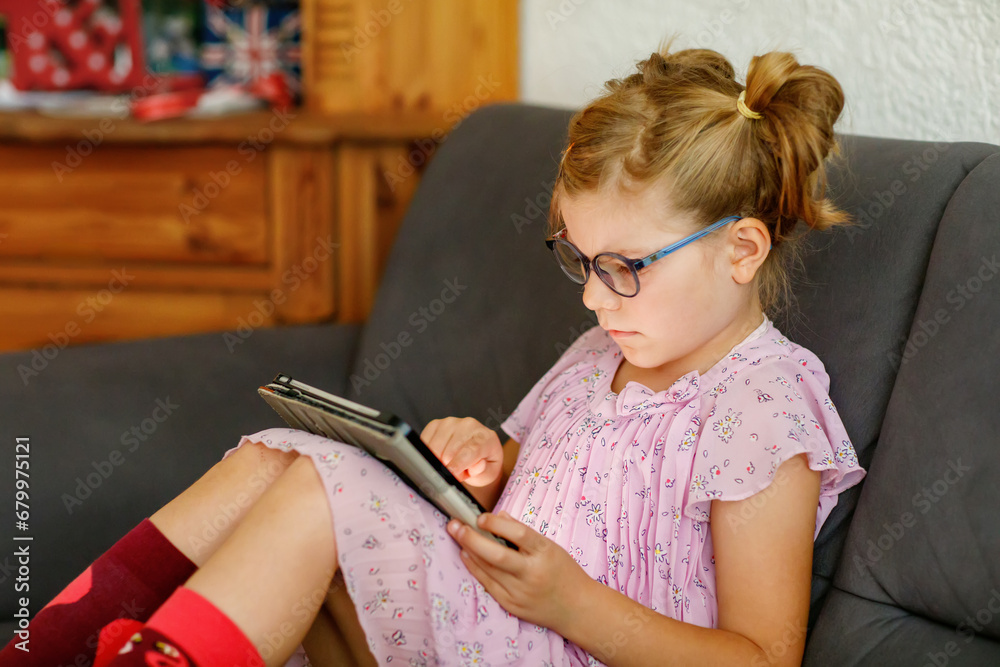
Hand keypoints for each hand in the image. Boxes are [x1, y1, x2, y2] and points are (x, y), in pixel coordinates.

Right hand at [421, 417, 502, 486]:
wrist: (477, 451)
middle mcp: (469, 425)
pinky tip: (440, 454)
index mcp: (485, 437)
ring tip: (450, 462)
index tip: (449, 473)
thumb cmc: (482, 462)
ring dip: (439, 461)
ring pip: (435, 448)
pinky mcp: (436, 423)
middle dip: (448, 468)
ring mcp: (451, 422)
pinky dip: (428, 453)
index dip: (458, 465)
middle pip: (449, 452)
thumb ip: (482, 471)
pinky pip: (425, 442)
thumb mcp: (488, 473)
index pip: (469, 451)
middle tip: (457, 472)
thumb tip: (476, 465)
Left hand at [446, 510, 593, 633]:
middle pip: (497, 555)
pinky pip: (488, 584)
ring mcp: (520, 592)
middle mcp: (532, 573)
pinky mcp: (511, 605)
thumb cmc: (564, 572)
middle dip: (471, 538)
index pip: (519, 535)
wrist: (577, 608)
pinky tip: (466, 555)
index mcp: (545, 553)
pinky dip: (474, 568)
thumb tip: (500, 516)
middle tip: (455, 525)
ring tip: (456, 535)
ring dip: (468, 550)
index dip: (496, 524)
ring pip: (488, 569)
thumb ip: (524, 533)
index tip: (481, 517)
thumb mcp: (551, 547)